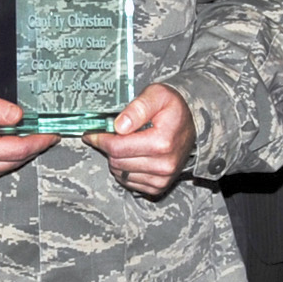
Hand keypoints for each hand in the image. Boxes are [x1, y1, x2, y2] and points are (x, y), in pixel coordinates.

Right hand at [0, 86, 55, 188]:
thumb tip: (19, 116)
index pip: (18, 149)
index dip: (39, 141)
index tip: (52, 134)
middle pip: (17, 160)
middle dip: (33, 146)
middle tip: (43, 132)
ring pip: (9, 166)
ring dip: (20, 152)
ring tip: (24, 134)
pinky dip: (7, 157)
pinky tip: (6, 144)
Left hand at [91, 82, 193, 198]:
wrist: (189, 124)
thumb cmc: (171, 108)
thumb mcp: (157, 95)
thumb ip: (138, 107)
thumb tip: (119, 126)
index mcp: (162, 142)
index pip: (117, 147)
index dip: (100, 139)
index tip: (92, 133)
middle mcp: (164, 165)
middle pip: (116, 162)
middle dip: (108, 147)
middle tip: (109, 135)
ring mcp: (162, 178)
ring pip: (120, 174)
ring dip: (116, 159)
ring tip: (124, 144)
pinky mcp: (159, 187)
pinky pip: (128, 182)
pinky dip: (124, 170)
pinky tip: (131, 156)